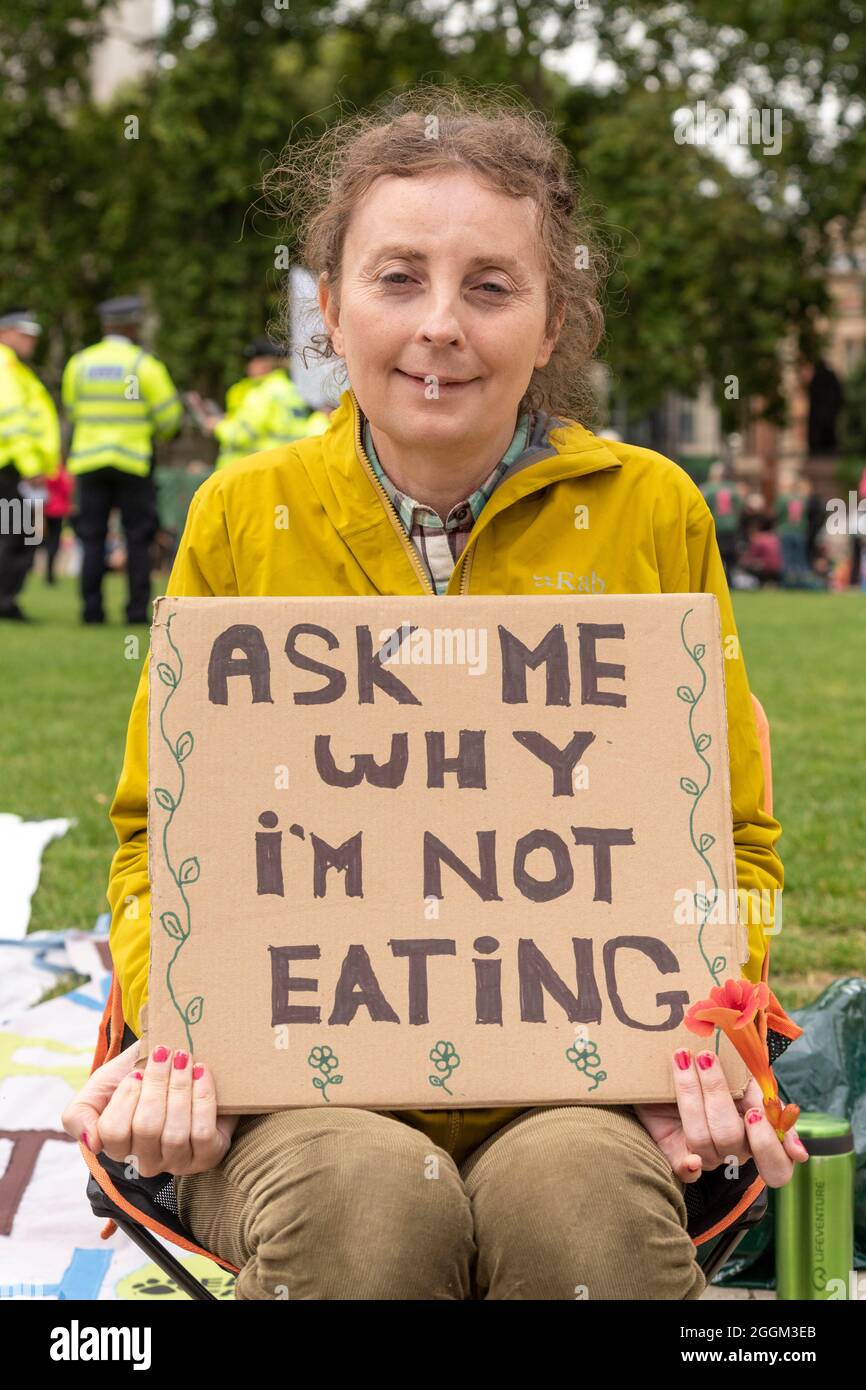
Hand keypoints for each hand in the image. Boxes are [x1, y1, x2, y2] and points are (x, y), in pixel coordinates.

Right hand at [61, 1041, 238, 1177]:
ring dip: (181, 1087)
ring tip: (184, 1058)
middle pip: (147, 1128)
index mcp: (116, 1148)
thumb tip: (92, 1142)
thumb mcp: (99, 1087)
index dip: (127, 1097)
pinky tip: (201, 1072)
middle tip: (165, 1053)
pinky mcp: (208, 1155)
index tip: (136, 1071)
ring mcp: (177, 1162)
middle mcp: (145, 1161)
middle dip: (157, 1083)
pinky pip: (203, 1134)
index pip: (113, 1132)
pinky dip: (203, 1098)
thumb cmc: (134, 1075)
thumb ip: (79, 1114)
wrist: (176, 1061)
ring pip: (175, 1133)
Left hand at [634, 1047, 808, 1187]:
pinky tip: (691, 1159)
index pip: (778, 1165)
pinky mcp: (678, 1154)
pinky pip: (686, 1171)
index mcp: (759, 1135)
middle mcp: (734, 1151)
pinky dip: (689, 1166)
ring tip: (682, 1056)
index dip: (769, 1144)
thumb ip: (767, 1099)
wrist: (679, 1066)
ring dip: (689, 1091)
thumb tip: (798, 1153)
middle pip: (731, 1139)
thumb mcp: (749, 1075)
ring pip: (703, 1139)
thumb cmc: (723, 1070)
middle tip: (706, 1060)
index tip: (752, 1112)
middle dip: (716, 1096)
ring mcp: (707, 1154)